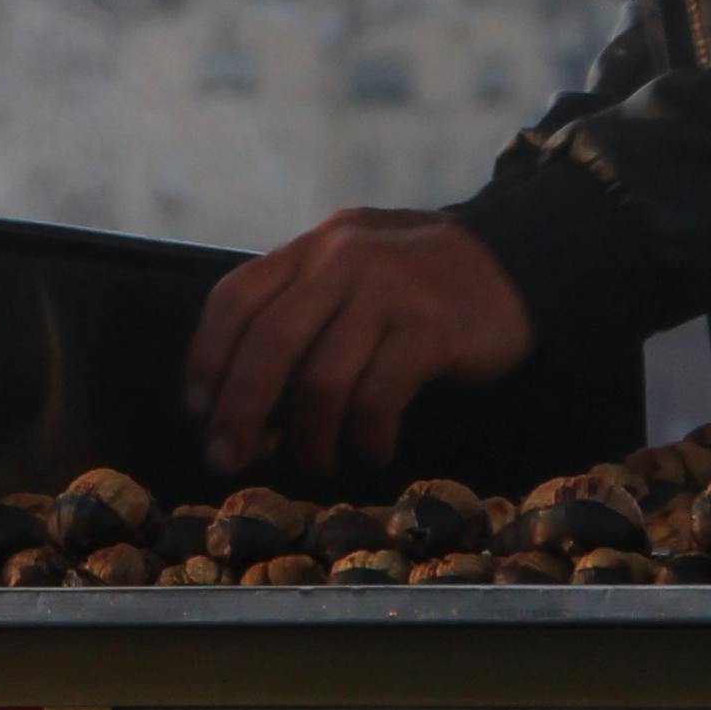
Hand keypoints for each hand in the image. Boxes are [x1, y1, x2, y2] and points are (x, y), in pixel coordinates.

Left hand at [185, 209, 535, 483]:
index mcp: (313, 246)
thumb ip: (302, 305)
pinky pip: (378, 397)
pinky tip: (370, 450)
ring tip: (314, 463)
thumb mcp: (351, 266)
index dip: (207, 357)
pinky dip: (365, 436)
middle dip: (240, 411)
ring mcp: (389, 290)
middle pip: (269, 342)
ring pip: (322, 379)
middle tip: (228, 458)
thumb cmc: (416, 280)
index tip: (198, 409)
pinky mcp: (432, 328)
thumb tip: (241, 394)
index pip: (235, 296)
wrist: (512, 264)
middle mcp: (344, 260)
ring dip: (308, 437)